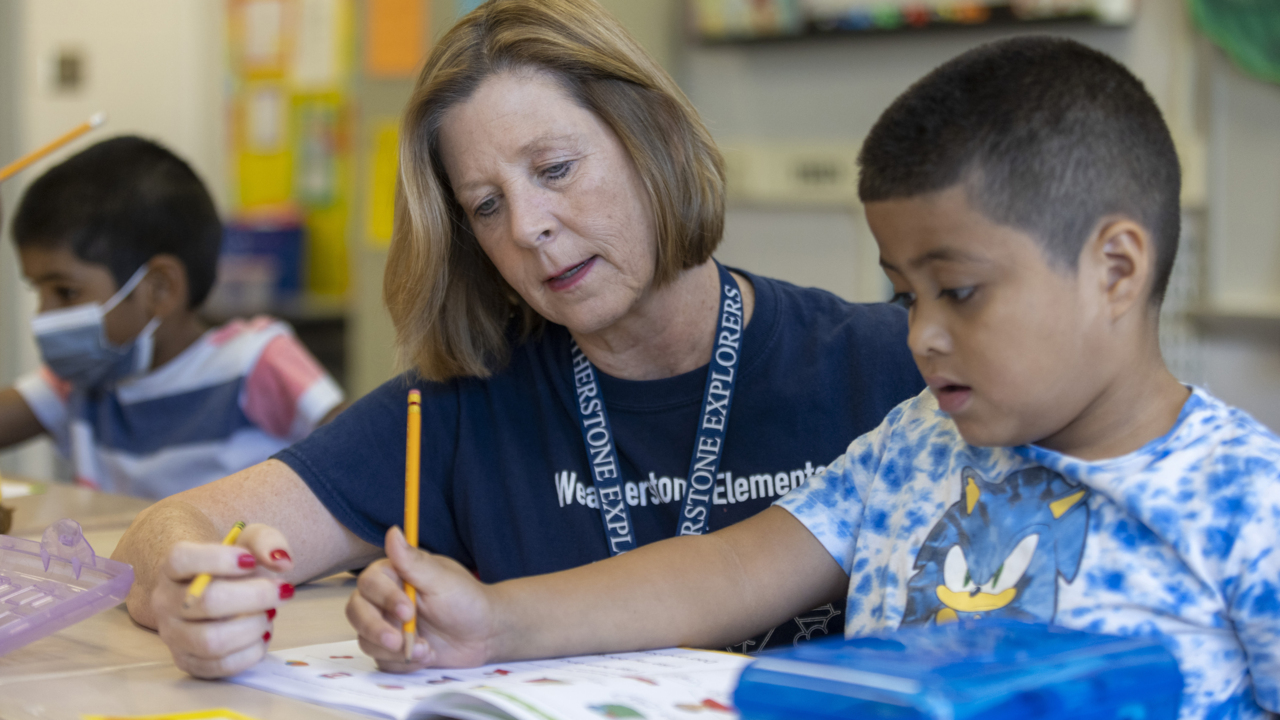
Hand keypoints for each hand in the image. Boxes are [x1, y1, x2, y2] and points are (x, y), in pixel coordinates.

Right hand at [151, 523, 295, 677]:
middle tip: (282, 590)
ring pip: (211, 640)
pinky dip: (249, 653)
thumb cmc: (232, 567)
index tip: (251, 561)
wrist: (216, 591)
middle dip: (255, 597)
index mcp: (173, 567)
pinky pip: (219, 666)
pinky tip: (262, 635)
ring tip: (270, 614)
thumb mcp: (249, 541)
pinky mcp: (187, 661)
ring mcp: (173, 635)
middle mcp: (166, 601)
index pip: (182, 560)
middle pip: (206, 602)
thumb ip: (266, 540)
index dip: (219, 559)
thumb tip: (281, 561)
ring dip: (252, 627)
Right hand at [347, 526, 496, 671]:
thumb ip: (413, 560)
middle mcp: (383, 600)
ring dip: (394, 650)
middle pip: (356, 612)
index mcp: (393, 576)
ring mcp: (386, 625)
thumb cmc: (465, 599)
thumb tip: (393, 531)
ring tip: (426, 649)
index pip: (369, 583)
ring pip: (365, 640)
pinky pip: (381, 660)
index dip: (384, 598)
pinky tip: (427, 655)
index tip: (408, 611)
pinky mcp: (391, 650)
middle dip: (376, 629)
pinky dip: (403, 663)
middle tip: (399, 641)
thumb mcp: (442, 579)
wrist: (483, 634)